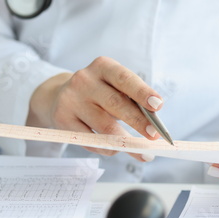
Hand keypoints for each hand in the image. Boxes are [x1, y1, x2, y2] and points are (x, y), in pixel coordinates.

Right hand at [27, 56, 163, 161]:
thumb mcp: (114, 87)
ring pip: (104, 126)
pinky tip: (118, 149)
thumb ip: (132, 100)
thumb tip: (152, 125)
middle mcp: (84, 80)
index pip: (124, 78)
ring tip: (142, 151)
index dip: (142, 92)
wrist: (60, 96)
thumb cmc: (99, 93)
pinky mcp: (62, 119)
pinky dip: (108, 148)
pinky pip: (91, 140)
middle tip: (154, 135)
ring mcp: (71, 100)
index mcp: (102, 66)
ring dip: (127, 142)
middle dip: (139, 122)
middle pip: (115, 103)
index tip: (158, 105)